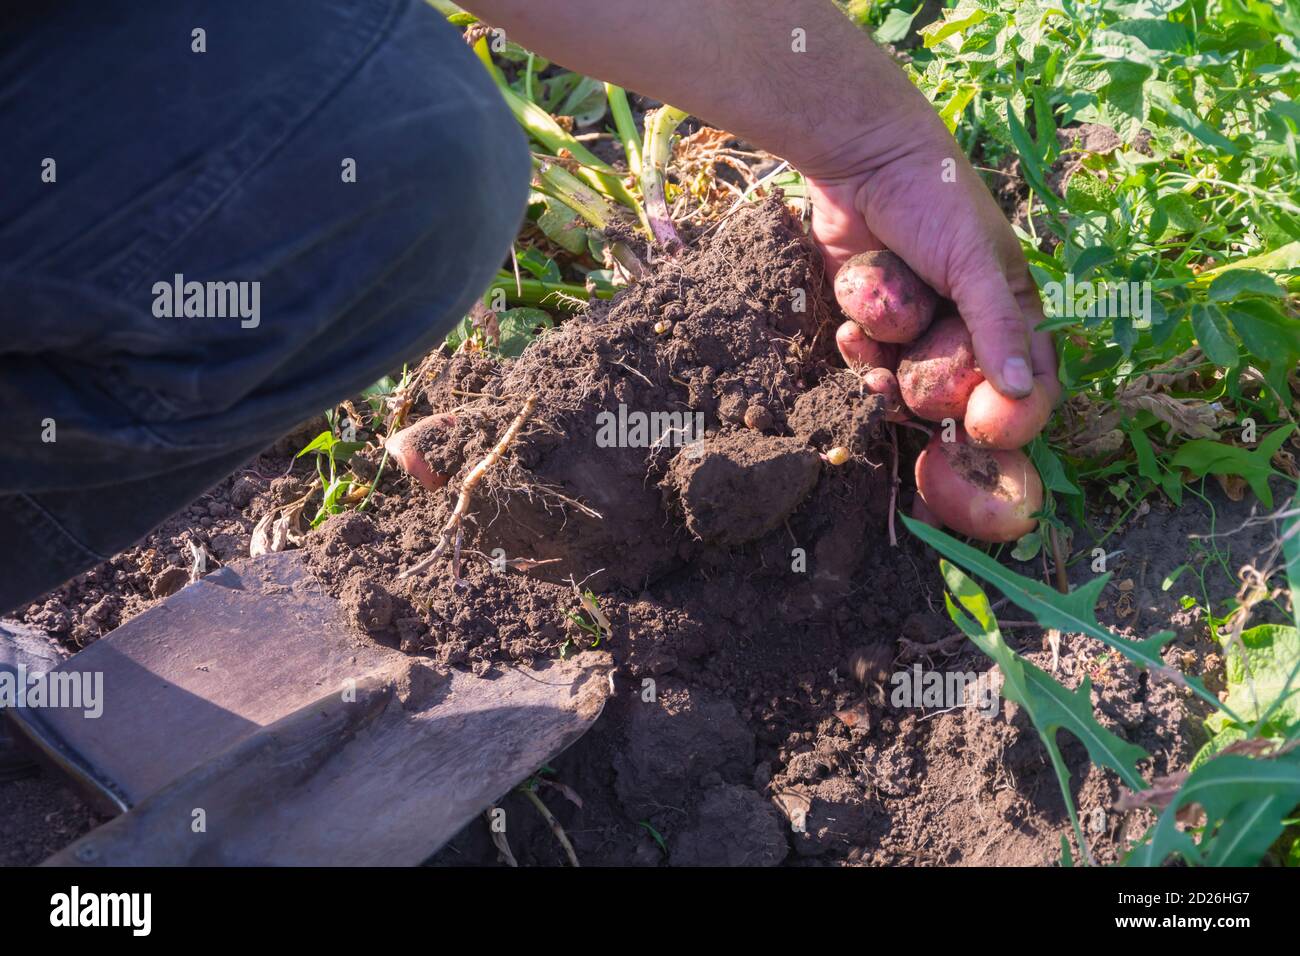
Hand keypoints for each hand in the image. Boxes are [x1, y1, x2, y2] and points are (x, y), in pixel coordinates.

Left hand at [803, 118, 1058, 402]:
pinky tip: (850, 332)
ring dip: (889, 387)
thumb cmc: (937, 199)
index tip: (986, 431)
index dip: (1015, 414)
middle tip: (913, 405)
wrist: (865, 160)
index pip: (1028, 382)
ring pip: (909, 388)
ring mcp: (917, 330)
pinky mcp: (872, 324)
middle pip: (962, 397)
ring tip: (872, 371)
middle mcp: (965, 328)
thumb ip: (996, 325)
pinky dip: (860, 356)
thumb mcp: (975, 261)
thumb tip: (1019, 391)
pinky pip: (869, 362)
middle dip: (937, 410)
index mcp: (1010, 312)